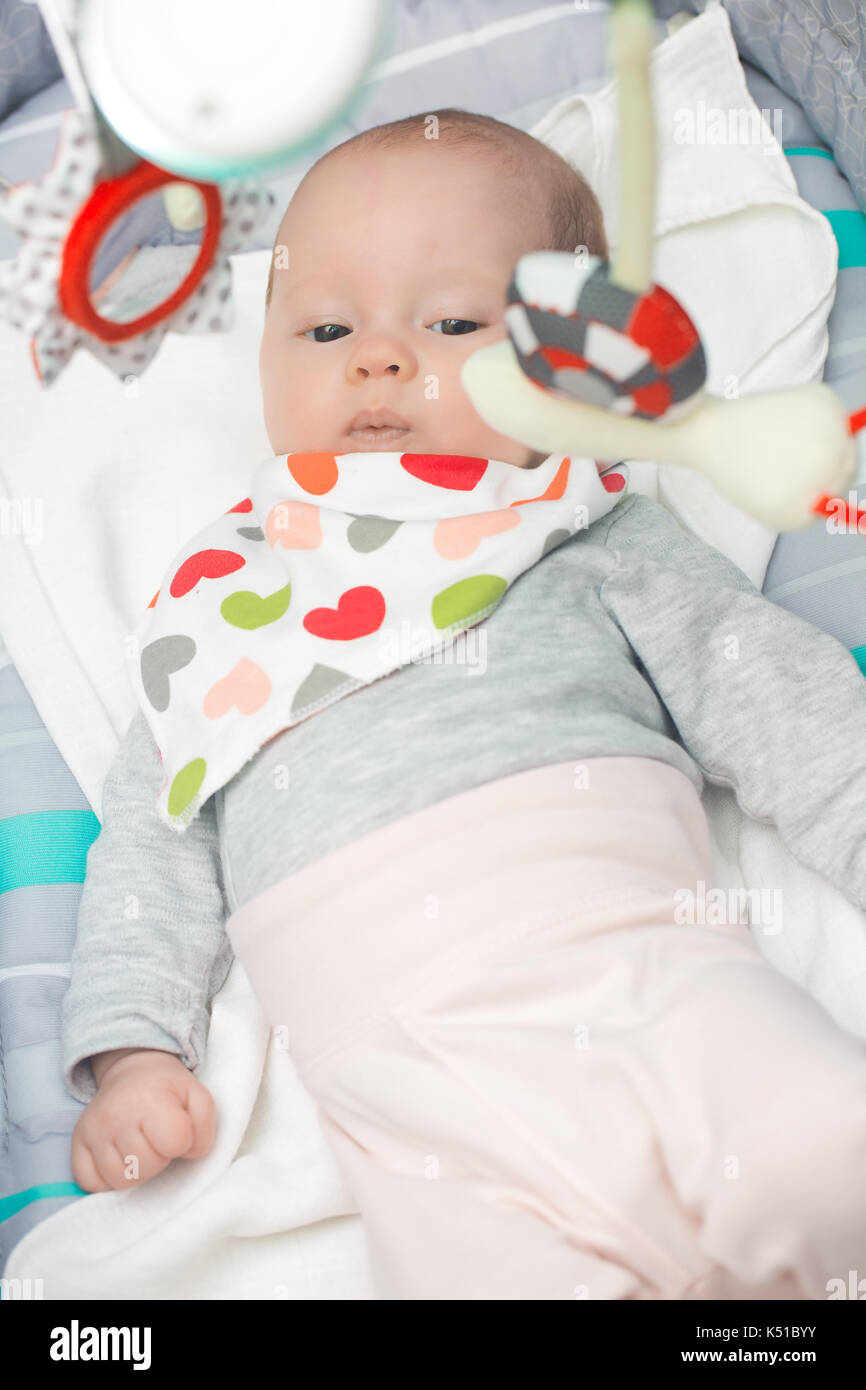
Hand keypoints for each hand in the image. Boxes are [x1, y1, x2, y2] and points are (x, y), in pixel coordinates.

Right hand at [71, 1048, 215, 1191]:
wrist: (132, 1072)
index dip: (182, 1141)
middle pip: (146, 1167)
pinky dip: (107, 1178)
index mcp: (149, 1100)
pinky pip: (90, 1183)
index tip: (176, 1129)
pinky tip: (118, 1157)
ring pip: (120, 1180)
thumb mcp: (198, 1096)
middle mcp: (115, 1115)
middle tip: (156, 1138)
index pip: (175, 1143)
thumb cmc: (168, 1089)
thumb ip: (205, 1126)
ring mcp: (93, 1130)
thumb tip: (188, 1153)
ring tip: (139, 1147)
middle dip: (158, 1158)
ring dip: (135, 1170)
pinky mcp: (77, 1143)